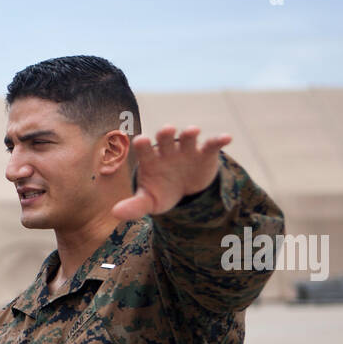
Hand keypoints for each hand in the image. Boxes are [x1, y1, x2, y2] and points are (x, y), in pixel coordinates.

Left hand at [112, 125, 231, 220]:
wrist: (185, 193)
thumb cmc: (161, 192)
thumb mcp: (148, 202)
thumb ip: (134, 206)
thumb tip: (115, 213)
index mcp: (150, 160)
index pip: (144, 149)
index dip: (143, 144)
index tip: (141, 141)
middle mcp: (167, 151)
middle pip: (164, 138)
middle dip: (166, 134)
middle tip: (167, 130)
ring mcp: (187, 150)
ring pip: (188, 137)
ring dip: (190, 133)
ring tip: (192, 131)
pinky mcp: (205, 154)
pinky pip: (212, 144)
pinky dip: (219, 140)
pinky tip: (226, 138)